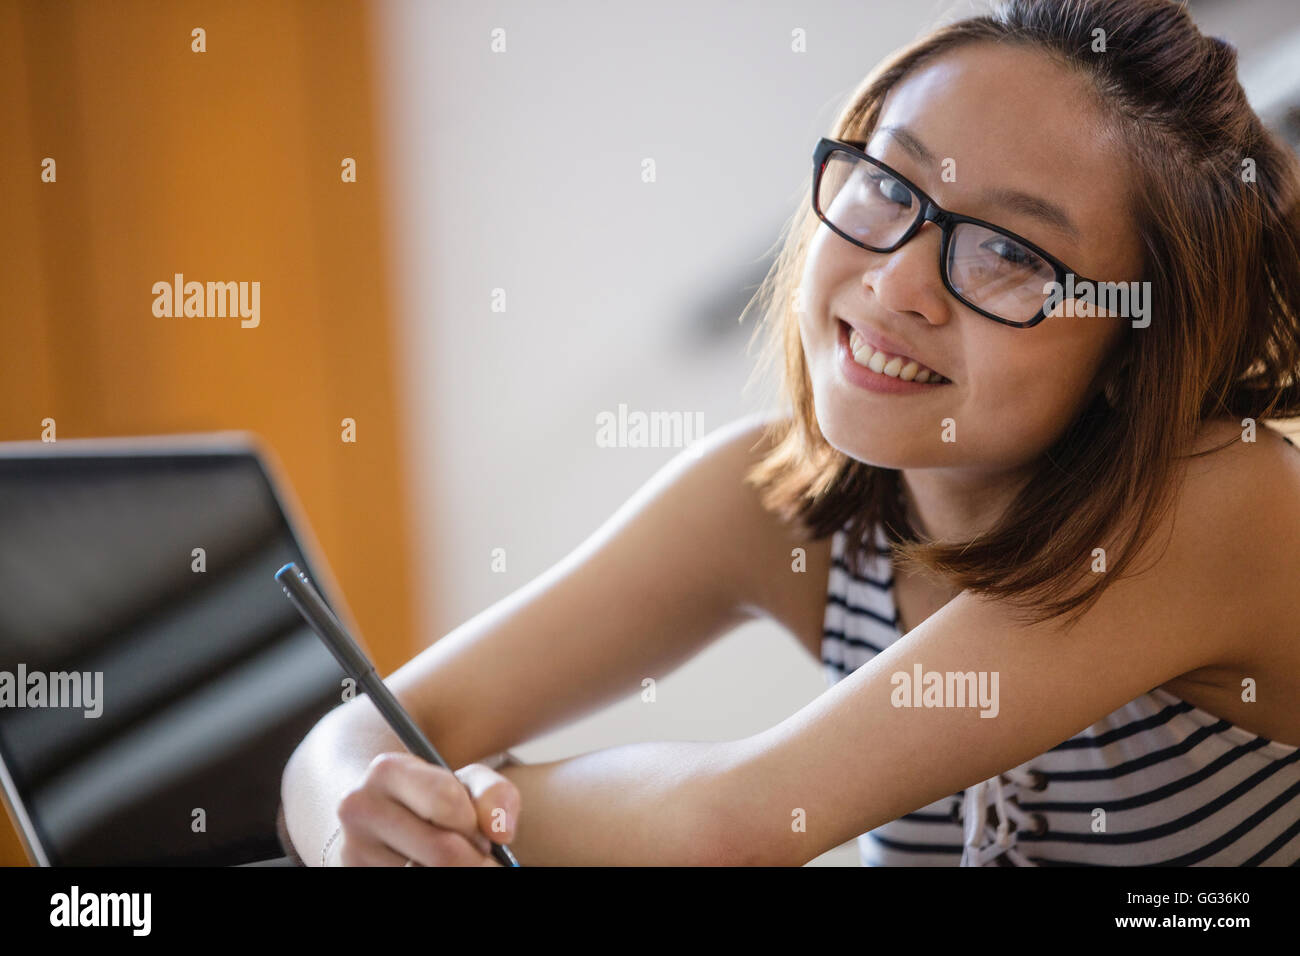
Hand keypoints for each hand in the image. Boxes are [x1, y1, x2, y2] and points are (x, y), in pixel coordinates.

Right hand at [331, 752, 520, 865]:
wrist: (378, 816)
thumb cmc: (433, 797)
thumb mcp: (465, 782)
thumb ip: (494, 794)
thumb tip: (501, 832)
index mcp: (387, 770)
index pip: (446, 801)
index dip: (474, 824)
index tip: (480, 833)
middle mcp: (359, 809)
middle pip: (442, 851)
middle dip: (474, 860)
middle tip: (480, 858)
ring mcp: (352, 849)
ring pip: (424, 874)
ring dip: (455, 872)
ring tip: (453, 859)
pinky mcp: (354, 873)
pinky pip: (409, 883)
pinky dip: (432, 877)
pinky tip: (428, 866)